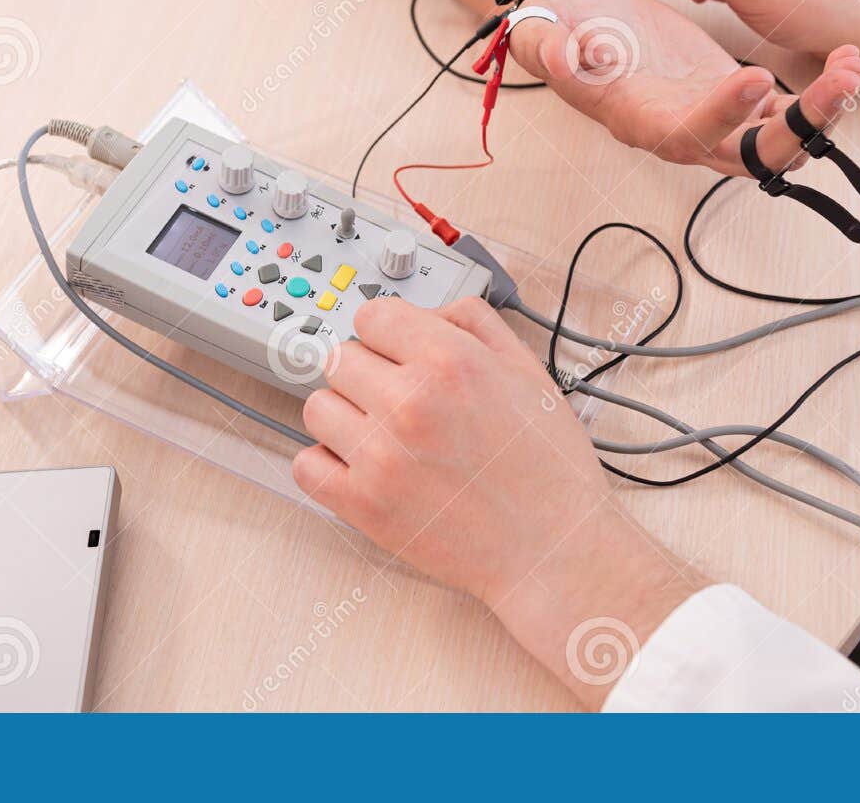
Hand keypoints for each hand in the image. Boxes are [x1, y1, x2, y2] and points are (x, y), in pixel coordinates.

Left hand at [293, 295, 700, 706]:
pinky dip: (325, 465)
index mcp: (450, 360)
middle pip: (339, 358)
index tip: (394, 352)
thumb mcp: (528, 371)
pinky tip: (360, 467)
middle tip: (396, 399)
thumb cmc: (547, 467)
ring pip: (317, 407)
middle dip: (367, 373)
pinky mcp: (363, 505)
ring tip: (381, 435)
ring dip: (344, 417)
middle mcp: (409, 401)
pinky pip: (305, 465)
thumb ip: (474, 323)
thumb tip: (428, 312)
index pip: (371, 315)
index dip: (386, 333)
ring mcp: (380, 455)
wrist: (553, 547)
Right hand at [502, 0, 859, 175]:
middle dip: (800, 128)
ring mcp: (717, 119)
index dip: (721, 114)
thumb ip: (551, 49)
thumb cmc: (562, 34)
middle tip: (840, 84)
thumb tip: (570, 55)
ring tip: (853, 67)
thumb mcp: (547, 33)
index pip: (688, 134)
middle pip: (752, 155)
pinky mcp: (737, 98)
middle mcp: (686, 132)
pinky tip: (846, 61)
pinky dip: (821, 94)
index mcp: (644, 122)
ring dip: (823, 112)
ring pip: (781, 139)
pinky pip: (788, 111)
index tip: (753, 78)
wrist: (585, 27)